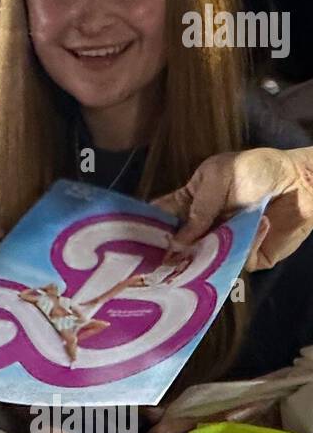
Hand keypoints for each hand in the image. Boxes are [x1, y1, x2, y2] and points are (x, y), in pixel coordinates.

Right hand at [152, 147, 312, 270]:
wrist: (302, 182)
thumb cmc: (257, 170)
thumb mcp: (220, 175)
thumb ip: (198, 207)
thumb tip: (177, 241)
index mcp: (191, 203)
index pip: (162, 218)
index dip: (149, 230)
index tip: (136, 242)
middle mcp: (204, 228)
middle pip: (179, 249)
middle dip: (173, 255)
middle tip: (167, 259)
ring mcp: (224, 244)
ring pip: (204, 263)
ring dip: (210, 254)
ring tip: (222, 235)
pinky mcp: (248, 257)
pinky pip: (237, 262)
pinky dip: (248, 244)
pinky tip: (260, 224)